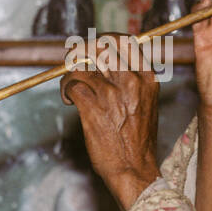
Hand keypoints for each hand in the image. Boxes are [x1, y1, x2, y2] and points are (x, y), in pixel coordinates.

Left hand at [60, 34, 160, 210]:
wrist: (135, 169)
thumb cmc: (138, 140)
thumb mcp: (146, 102)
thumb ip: (131, 80)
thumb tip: (106, 62)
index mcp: (147, 77)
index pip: (123, 42)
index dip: (101, 41)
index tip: (90, 47)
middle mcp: (131, 80)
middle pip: (99, 47)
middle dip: (81, 50)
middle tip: (72, 59)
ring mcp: (111, 93)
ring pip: (81, 64)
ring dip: (70, 73)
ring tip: (70, 86)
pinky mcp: (92, 107)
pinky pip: (71, 84)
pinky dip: (65, 89)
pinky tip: (68, 100)